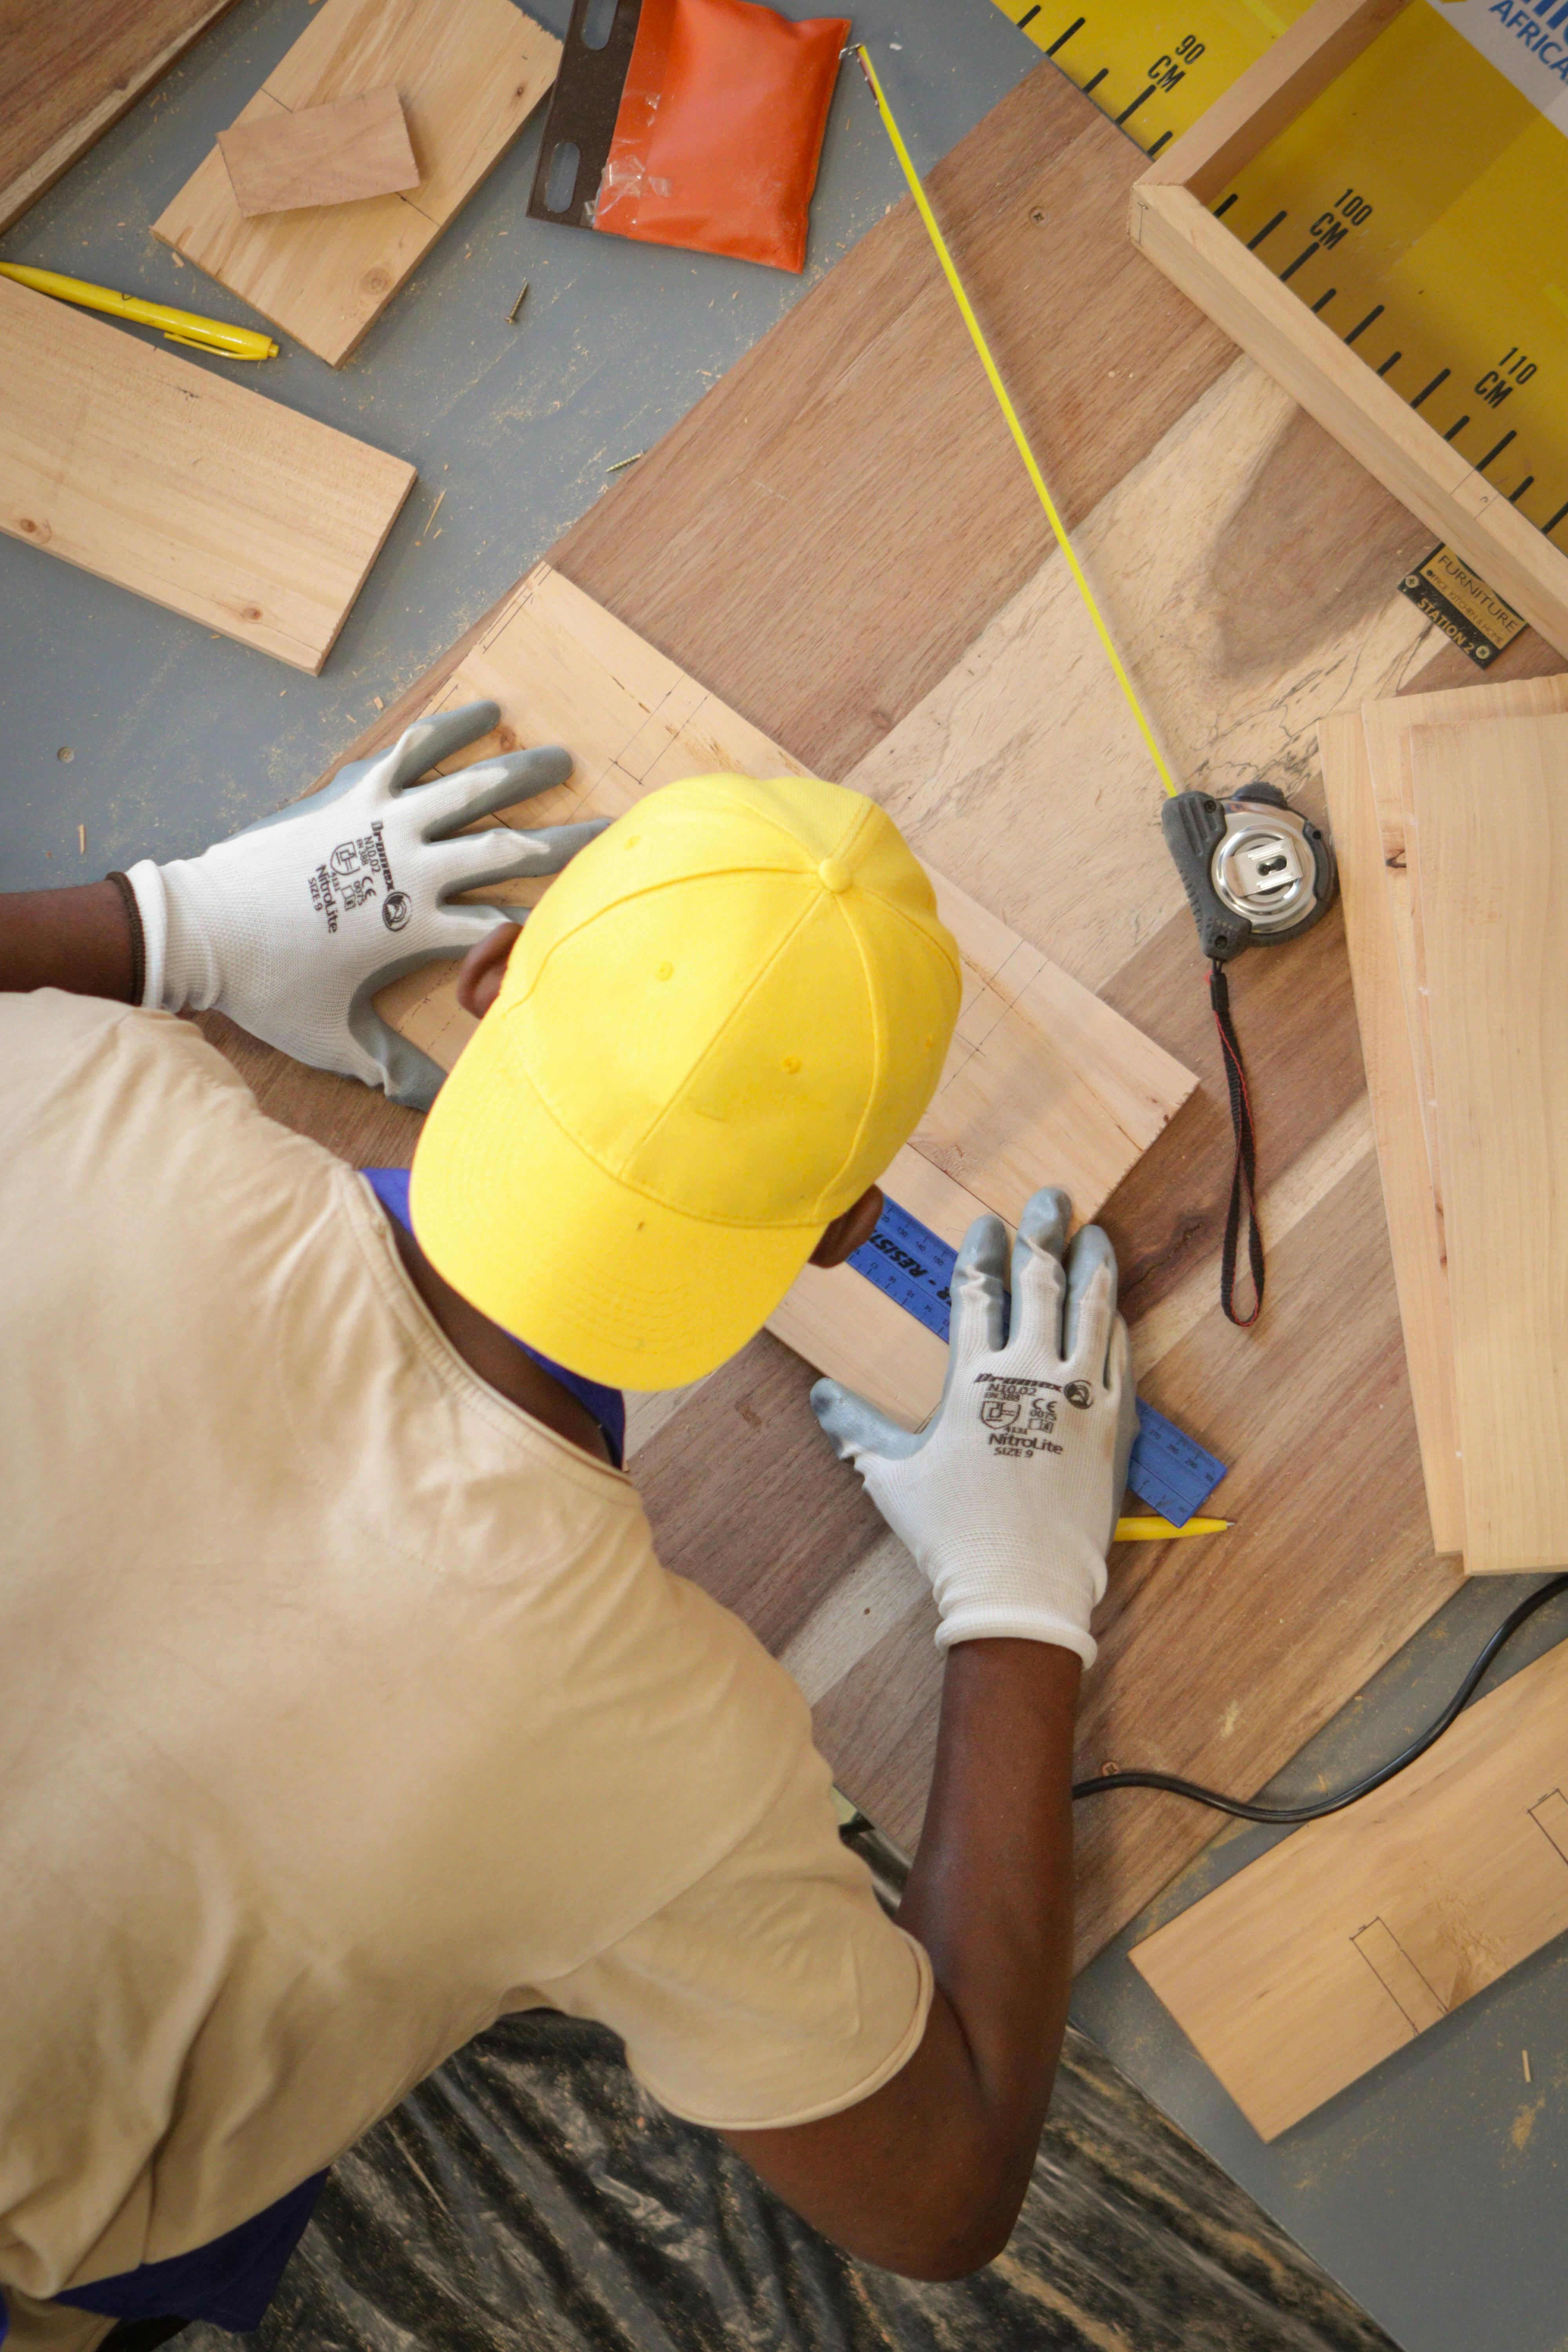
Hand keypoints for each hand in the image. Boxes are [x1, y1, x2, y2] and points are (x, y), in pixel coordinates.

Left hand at [125, 703, 604, 1107]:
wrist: (201, 929)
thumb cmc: (266, 989)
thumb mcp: (328, 1039)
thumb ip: (381, 1066)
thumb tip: (419, 1106)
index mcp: (411, 928)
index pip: (500, 925)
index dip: (552, 921)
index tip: (597, 910)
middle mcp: (407, 868)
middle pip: (503, 849)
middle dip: (563, 839)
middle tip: (610, 825)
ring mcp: (379, 824)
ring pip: (466, 789)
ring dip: (518, 773)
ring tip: (561, 758)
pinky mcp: (349, 795)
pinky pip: (408, 751)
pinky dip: (448, 729)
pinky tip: (485, 712)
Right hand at [811, 1188, 1135, 1662]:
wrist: (1019, 1587)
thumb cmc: (949, 1531)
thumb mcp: (889, 1474)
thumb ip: (855, 1427)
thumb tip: (817, 1396)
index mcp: (972, 1379)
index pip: (978, 1292)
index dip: (983, 1250)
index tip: (988, 1222)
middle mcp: (1028, 1373)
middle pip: (1039, 1283)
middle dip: (1043, 1233)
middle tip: (1051, 1198)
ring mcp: (1077, 1396)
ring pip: (1092, 1309)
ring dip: (1093, 1264)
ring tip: (1095, 1233)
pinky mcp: (1113, 1424)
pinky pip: (1118, 1357)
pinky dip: (1116, 1323)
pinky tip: (1115, 1305)